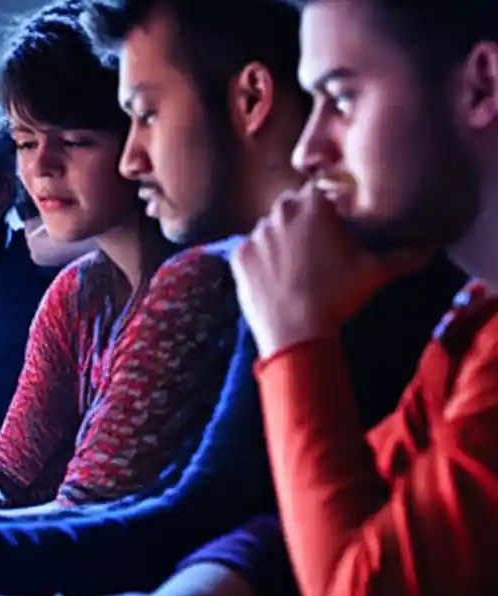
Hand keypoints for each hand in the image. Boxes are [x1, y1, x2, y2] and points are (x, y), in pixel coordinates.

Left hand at [232, 183, 432, 356]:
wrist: (295, 332)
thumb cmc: (338, 296)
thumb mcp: (376, 272)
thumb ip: (404, 255)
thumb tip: (428, 248)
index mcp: (312, 205)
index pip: (319, 192)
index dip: (328, 207)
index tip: (336, 225)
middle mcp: (279, 212)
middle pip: (291, 206)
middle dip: (302, 219)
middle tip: (316, 247)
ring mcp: (255, 233)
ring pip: (269, 227)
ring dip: (280, 238)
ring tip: (296, 266)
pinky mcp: (238, 255)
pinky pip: (251, 249)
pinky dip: (260, 259)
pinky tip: (275, 278)